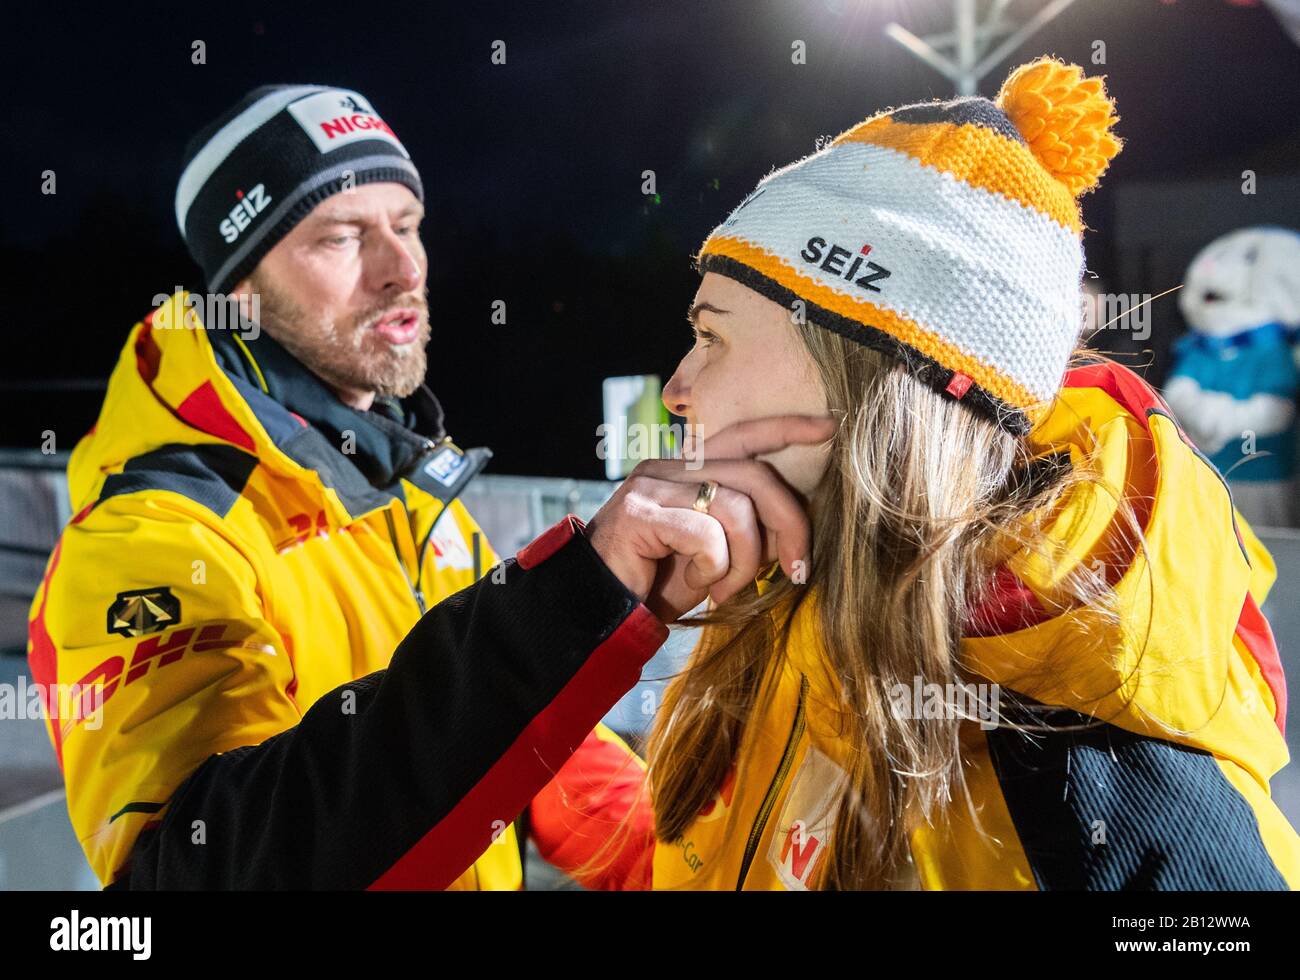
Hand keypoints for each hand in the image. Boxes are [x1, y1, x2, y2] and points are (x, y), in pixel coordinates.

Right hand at [586, 415, 835, 620]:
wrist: (601, 613)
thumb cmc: (658, 585)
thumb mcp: (716, 554)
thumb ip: (747, 528)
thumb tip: (794, 526)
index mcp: (687, 470)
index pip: (743, 436)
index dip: (785, 429)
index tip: (829, 427)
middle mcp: (668, 467)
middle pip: (754, 475)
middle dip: (789, 523)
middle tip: (798, 569)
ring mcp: (651, 486)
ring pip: (736, 507)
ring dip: (746, 561)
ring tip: (725, 589)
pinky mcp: (639, 512)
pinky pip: (706, 535)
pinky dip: (713, 568)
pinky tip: (699, 585)